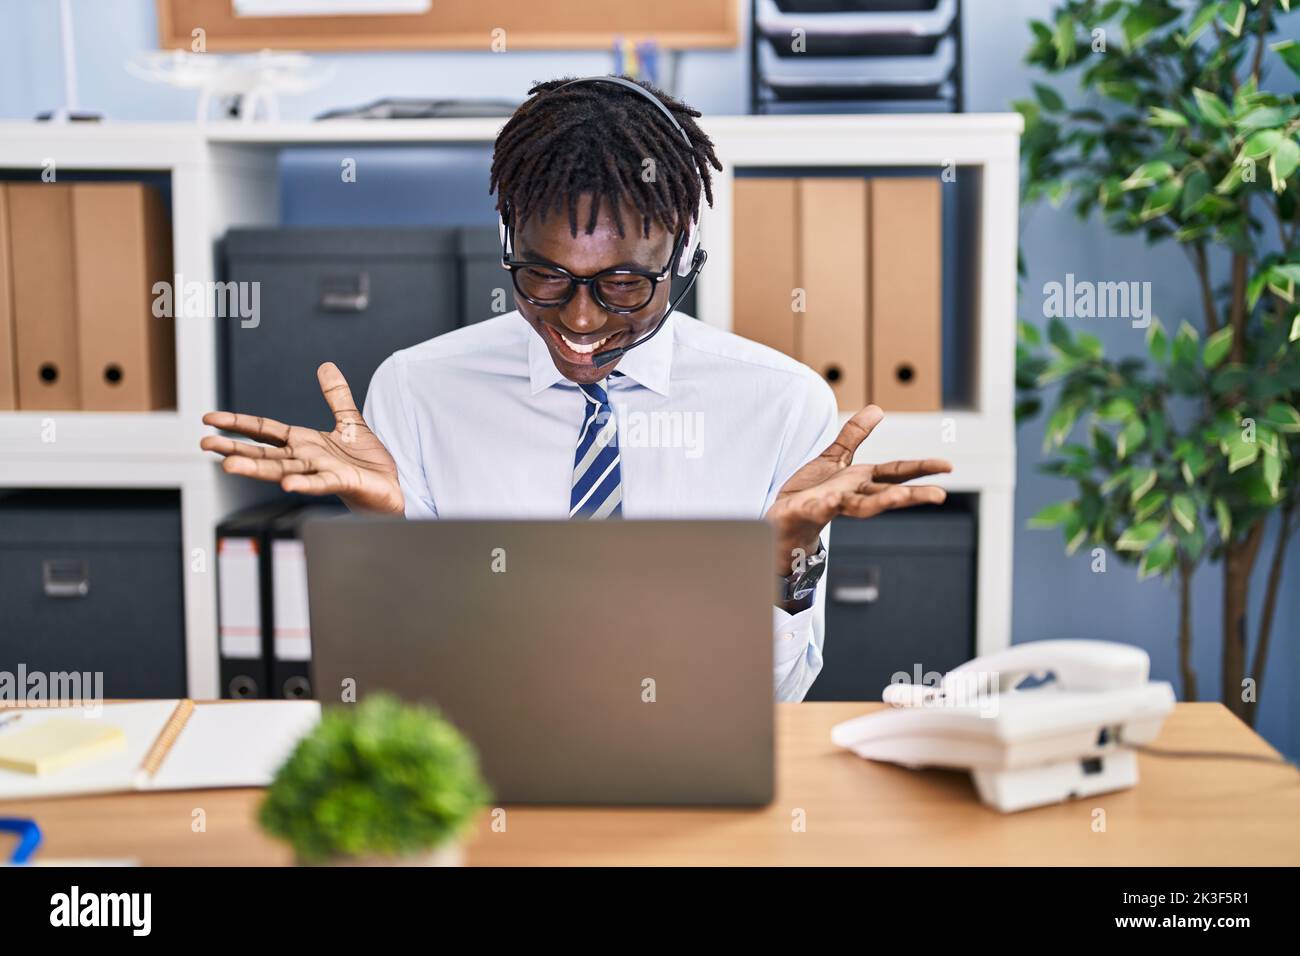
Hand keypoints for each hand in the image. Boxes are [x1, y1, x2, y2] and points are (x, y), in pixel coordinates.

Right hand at [200, 362, 403, 515]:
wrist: (392, 487)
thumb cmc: (368, 462)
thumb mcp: (350, 421)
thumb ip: (336, 396)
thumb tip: (326, 367)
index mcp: (304, 442)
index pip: (264, 431)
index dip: (238, 423)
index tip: (209, 419)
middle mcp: (307, 458)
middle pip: (265, 453)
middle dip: (234, 449)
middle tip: (204, 444)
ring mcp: (321, 471)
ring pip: (284, 470)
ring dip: (258, 468)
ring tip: (230, 465)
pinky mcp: (341, 483)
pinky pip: (320, 483)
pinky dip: (305, 484)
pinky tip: (288, 486)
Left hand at [765, 405, 952, 575]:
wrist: (782, 519)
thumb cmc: (811, 491)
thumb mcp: (835, 458)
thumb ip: (854, 436)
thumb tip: (877, 409)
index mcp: (861, 480)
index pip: (896, 472)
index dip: (921, 468)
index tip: (948, 467)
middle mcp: (851, 494)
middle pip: (885, 494)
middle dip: (911, 496)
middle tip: (939, 496)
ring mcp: (831, 504)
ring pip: (860, 506)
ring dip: (880, 503)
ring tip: (900, 497)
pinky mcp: (808, 511)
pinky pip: (819, 508)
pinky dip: (826, 505)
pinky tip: (832, 499)